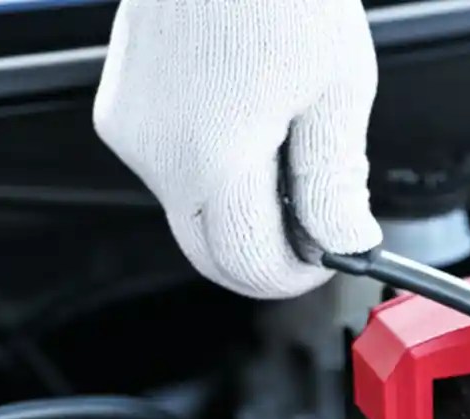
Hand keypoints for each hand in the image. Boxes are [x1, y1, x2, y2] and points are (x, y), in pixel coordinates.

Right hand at [94, 0, 381, 298]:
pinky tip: (257, 124)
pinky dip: (219, 169)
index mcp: (208, 158)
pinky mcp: (123, 104)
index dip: (299, 274)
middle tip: (321, 224)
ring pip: (192, 211)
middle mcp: (154, 152)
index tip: (334, 255)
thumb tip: (346, 241)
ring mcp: (130, 127)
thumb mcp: (337, 91)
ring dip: (245, 208)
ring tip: (294, 147)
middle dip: (269, 252)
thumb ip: (334, 182)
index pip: (249, 266)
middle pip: (209, 252)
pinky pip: (176, 167)